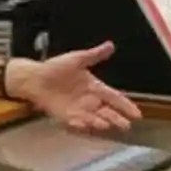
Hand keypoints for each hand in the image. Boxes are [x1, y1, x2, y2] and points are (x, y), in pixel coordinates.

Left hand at [14, 42, 141, 131]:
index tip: (137, 114)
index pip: (115, 97)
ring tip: (106, 124)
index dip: (126, 106)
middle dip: (117, 119)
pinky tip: (84, 124)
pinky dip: (80, 124)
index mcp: (95, 87)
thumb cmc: (55, 67)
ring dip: (100, 122)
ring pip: (94, 119)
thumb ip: (94, 55)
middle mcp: (90, 101)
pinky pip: (76, 122)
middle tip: (126, 125)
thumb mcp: (77, 59)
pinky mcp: (66, 116)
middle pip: (108, 112)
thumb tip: (110, 45)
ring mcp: (79, 110)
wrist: (34, 77)